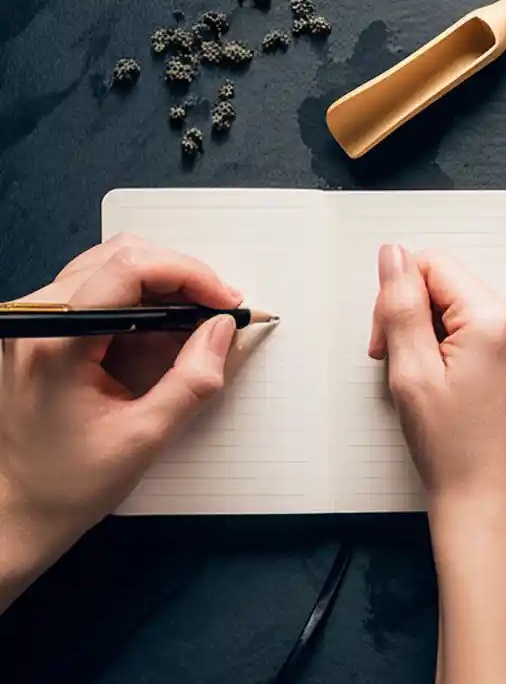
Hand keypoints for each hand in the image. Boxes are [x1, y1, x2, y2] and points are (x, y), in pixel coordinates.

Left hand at [0, 234, 239, 610]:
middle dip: (181, 276)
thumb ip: (191, 381)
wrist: (16, 507)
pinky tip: (163, 332)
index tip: (226, 301)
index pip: (127, 270)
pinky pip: (96, 289)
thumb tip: (223, 330)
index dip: (189, 274)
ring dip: (162, 285)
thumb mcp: (145, 438)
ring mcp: (32, 322)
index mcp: (55, 345)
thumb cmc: (68, 483)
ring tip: (197, 322)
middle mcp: (34, 321)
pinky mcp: (38, 329)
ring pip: (110, 266)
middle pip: (120, 257)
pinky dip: (139, 299)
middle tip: (220, 312)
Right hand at [368, 244, 505, 683]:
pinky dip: (455, 346)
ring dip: (433, 333)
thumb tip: (393, 256)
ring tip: (430, 381)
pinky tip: (450, 383)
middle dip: (415, 316)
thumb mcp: (410, 372)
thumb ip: (400, 305)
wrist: (487, 500)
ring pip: (460, 305)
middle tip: (406, 367)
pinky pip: (479, 327)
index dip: (397, 297)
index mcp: (498, 318)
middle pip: (447, 282)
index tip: (389, 341)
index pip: (431, 264)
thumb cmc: (454, 451)